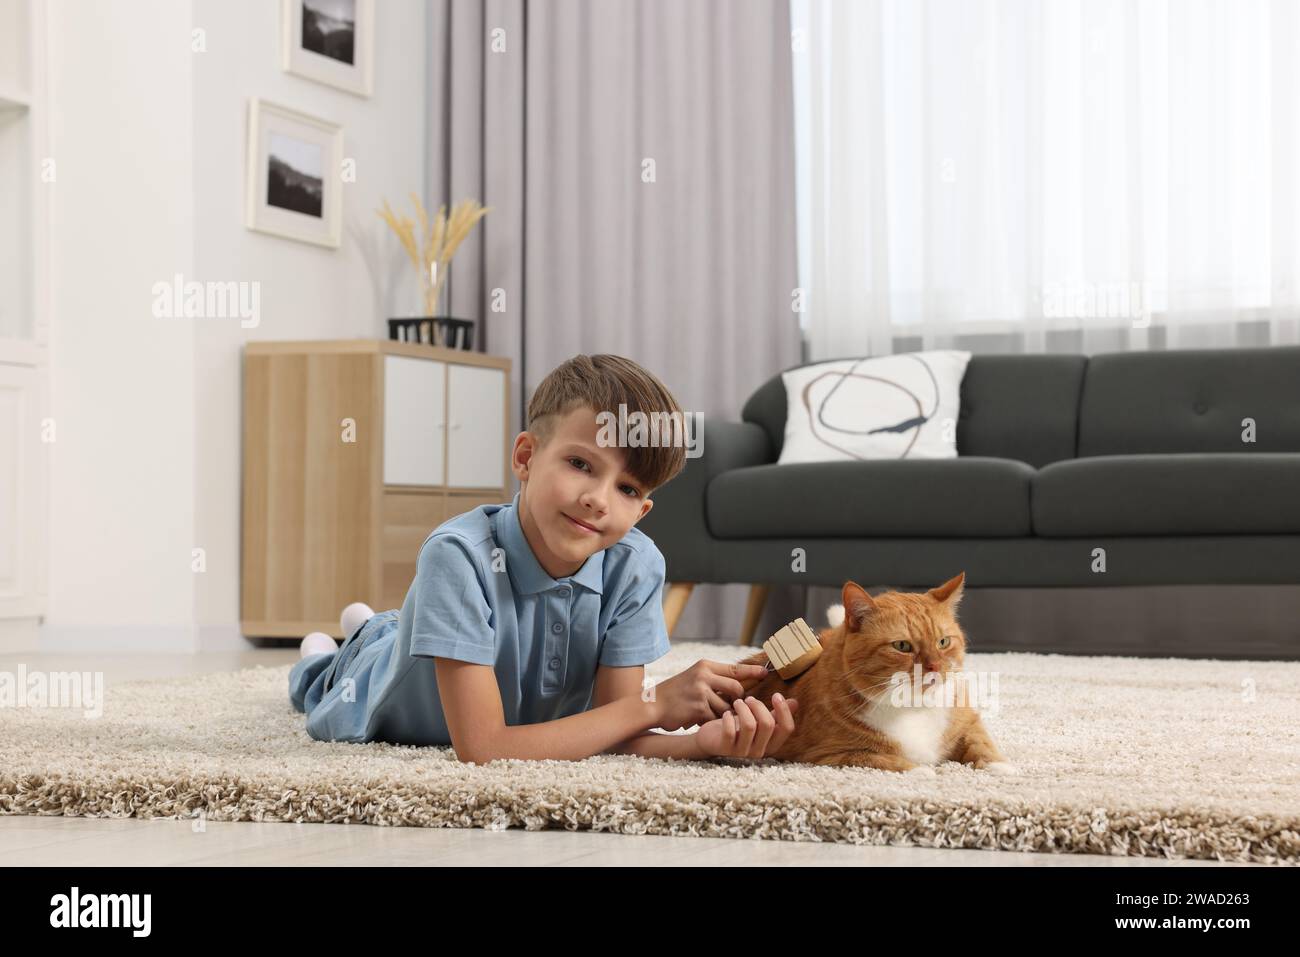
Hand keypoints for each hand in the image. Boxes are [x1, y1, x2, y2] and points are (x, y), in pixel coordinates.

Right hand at [651, 659, 769, 731]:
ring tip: (714, 715)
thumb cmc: (675, 692)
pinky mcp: (698, 709)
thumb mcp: (694, 677)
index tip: (766, 673)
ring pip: (728, 707)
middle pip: (737, 689)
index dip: (752, 671)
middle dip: (739, 701)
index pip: (735, 668)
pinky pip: (716, 718)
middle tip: (734, 707)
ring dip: (724, 715)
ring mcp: (701, 692)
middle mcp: (704, 676)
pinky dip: (713, 722)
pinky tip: (702, 721)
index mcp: (705, 666)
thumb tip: (739, 685)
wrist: (652, 705)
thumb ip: (714, 679)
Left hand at [694, 693, 798, 759]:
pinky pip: (730, 731)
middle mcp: (759, 751)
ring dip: (744, 709)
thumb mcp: (758, 721)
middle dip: (759, 706)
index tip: (776, 695)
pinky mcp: (725, 749)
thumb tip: (795, 702)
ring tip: (738, 702)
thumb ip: (775, 714)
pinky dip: (728, 718)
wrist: (711, 740)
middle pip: (768, 725)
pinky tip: (726, 713)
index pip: (787, 729)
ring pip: (749, 726)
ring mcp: (742, 752)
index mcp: (771, 744)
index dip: (784, 710)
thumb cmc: (736, 728)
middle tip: (749, 698)